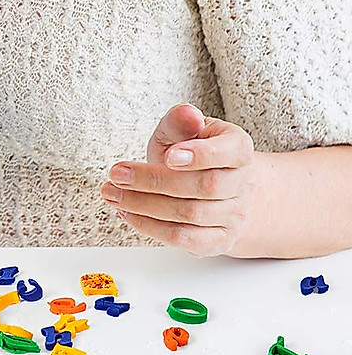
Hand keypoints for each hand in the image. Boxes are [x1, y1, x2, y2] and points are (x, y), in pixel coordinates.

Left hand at [101, 103, 259, 255]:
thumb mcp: (185, 130)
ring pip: (191, 215)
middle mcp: (242, 184)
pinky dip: (152, 227)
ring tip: (113, 193)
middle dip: (155, 181)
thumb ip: (180, 122)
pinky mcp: (219, 240)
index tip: (169, 155)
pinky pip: (186, 240)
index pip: (229, 153)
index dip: (200, 155)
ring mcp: (234, 216)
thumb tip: (187, 113)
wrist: (221, 187)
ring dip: (145, 205)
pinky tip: (128, 212)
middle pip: (204, 187)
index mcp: (238, 149)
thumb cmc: (195, 152)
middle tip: (118, 174)